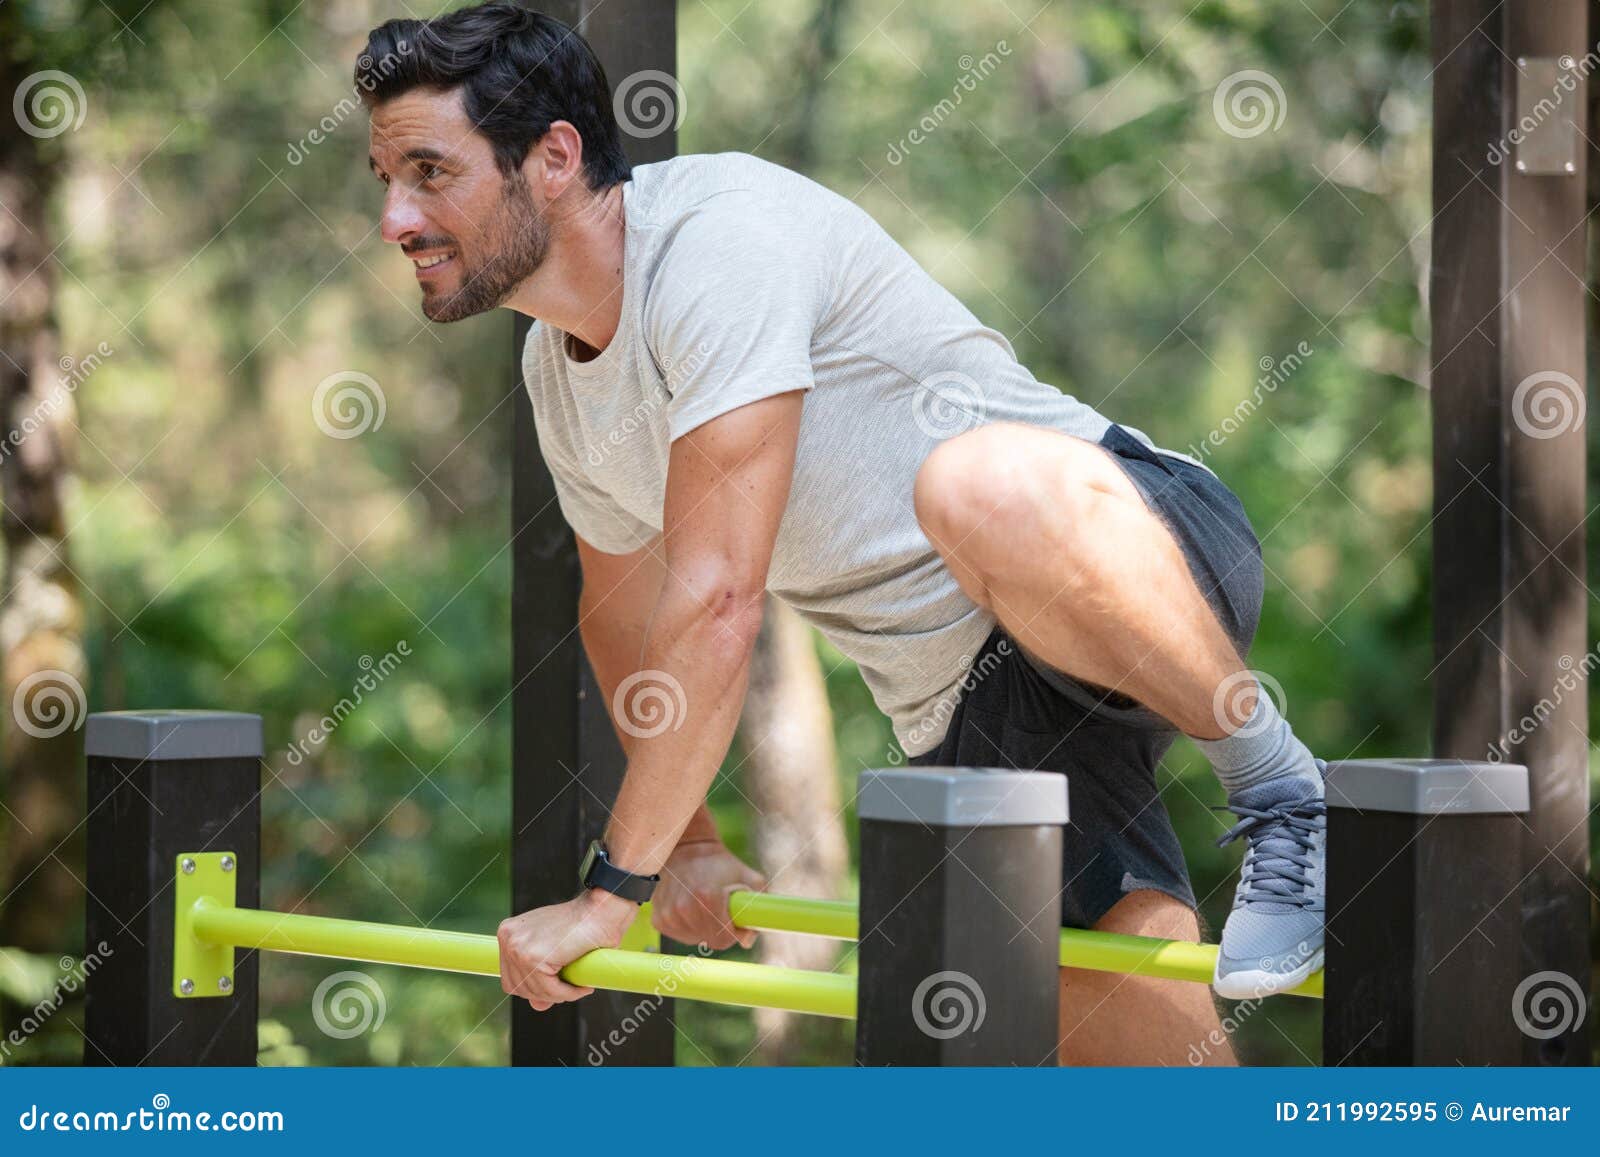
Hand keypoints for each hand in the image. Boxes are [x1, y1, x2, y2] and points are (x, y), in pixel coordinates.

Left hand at [498, 889, 636, 1010]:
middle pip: (516, 986)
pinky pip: (549, 990)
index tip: (553, 987)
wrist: (600, 910)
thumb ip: (540, 975)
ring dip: (559, 995)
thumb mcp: (554, 949)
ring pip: (533, 991)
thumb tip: (537, 1006)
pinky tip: (582, 987)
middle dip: (544, 993)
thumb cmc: (582, 923)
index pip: (510, 976)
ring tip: (579, 986)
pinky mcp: (532, 957)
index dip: (532, 987)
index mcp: (509, 932)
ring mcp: (517, 947)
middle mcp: (507, 937)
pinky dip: (568, 993)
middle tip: (569, 989)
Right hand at [651, 839, 767, 949]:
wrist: (687, 849)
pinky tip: (689, 906)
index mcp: (707, 899)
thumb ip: (758, 908)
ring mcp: (668, 915)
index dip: (733, 932)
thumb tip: (747, 941)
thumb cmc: (721, 864)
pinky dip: (687, 925)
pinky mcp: (658, 919)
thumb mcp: (749, 878)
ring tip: (703, 903)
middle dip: (719, 929)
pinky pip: (680, 934)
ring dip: (702, 927)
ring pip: (694, 939)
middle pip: (709, 940)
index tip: (734, 918)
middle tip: (720, 908)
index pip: (723, 939)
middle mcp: (684, 908)